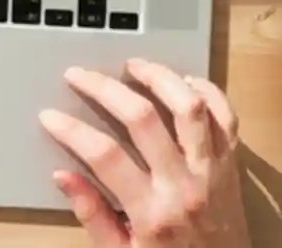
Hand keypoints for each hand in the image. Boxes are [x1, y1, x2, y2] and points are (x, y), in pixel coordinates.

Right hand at [39, 59, 247, 247]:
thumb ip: (92, 215)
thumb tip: (62, 175)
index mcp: (151, 212)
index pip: (105, 156)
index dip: (72, 130)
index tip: (49, 115)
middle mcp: (184, 185)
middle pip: (143, 118)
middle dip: (104, 89)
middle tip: (79, 75)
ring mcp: (212, 171)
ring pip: (189, 107)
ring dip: (159, 77)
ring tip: (133, 65)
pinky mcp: (232, 165)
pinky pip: (226, 117)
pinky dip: (207, 92)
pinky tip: (183, 81)